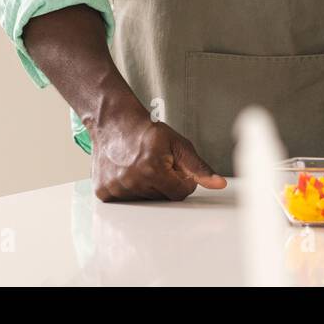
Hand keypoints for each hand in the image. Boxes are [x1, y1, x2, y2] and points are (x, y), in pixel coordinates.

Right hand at [90, 107, 226, 201]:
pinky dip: (130, 190)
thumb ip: (199, 167)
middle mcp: (132, 182)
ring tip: (141, 166)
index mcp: (153, 170)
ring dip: (148, 187)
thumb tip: (219, 184)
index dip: (182, 180)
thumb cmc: (147, 132)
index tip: (175, 166)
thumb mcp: (178, 144)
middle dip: (165, 183)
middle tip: (156, 163)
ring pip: (145, 200)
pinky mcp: (103, 192)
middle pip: (162, 199)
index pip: (180, 194)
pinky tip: (127, 172)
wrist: (114, 123)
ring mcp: (115, 188)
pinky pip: (126, 201)